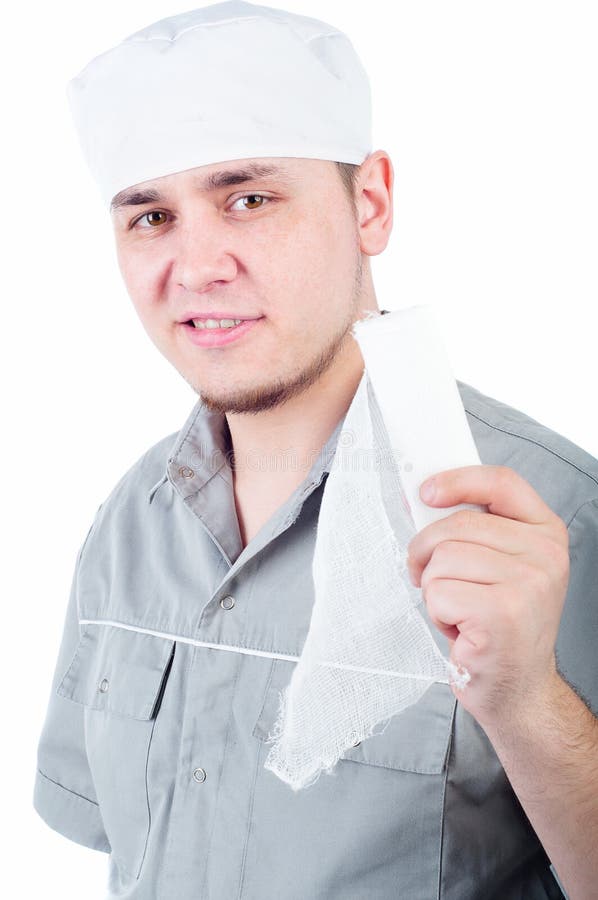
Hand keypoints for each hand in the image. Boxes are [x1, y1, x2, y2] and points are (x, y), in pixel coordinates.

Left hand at [406, 465, 569, 727]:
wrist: (518, 689)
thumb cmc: (498, 625)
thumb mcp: (496, 565)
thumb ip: (469, 529)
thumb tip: (422, 495)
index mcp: (545, 534)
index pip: (501, 482)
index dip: (458, 480)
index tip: (426, 491)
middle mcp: (545, 555)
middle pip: (456, 524)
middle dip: (428, 552)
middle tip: (433, 579)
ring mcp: (528, 584)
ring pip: (442, 558)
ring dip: (435, 589)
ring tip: (459, 610)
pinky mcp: (502, 613)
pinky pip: (439, 591)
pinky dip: (437, 613)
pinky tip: (461, 629)